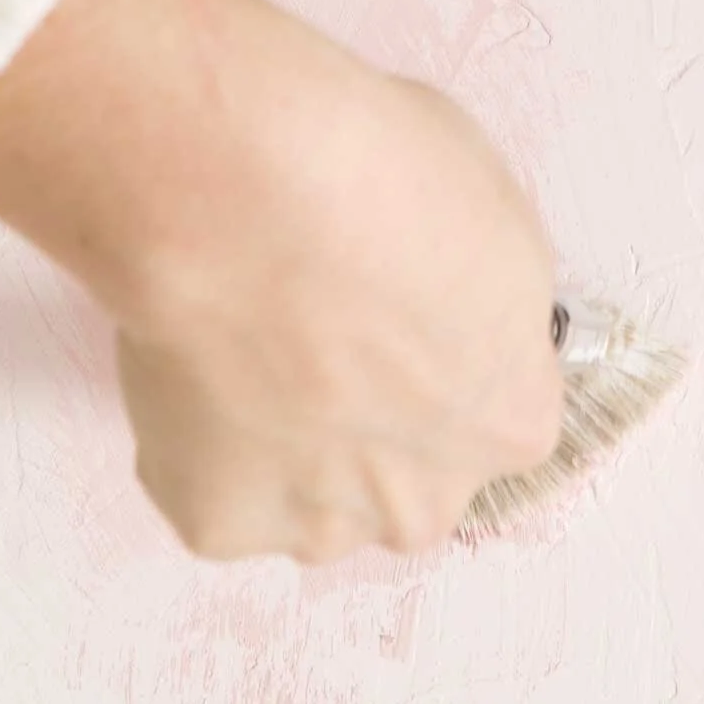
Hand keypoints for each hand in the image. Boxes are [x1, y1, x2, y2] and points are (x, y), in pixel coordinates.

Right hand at [0, 0, 564, 561]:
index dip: (438, 362)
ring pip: (310, 502)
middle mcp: (429, 503)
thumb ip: (488, 301)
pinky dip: (197, 448)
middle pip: (406, 483)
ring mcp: (320, 525)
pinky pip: (213, 495)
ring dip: (286, 449)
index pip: (488, 417)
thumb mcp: (492, 213)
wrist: (238, 196)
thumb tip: (461, 309)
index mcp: (511, 424)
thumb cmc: (371, 178)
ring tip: (242, 350)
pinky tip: (192, 371)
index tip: (392, 316)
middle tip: (312, 337)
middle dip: (369, 429)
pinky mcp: (220, 524)